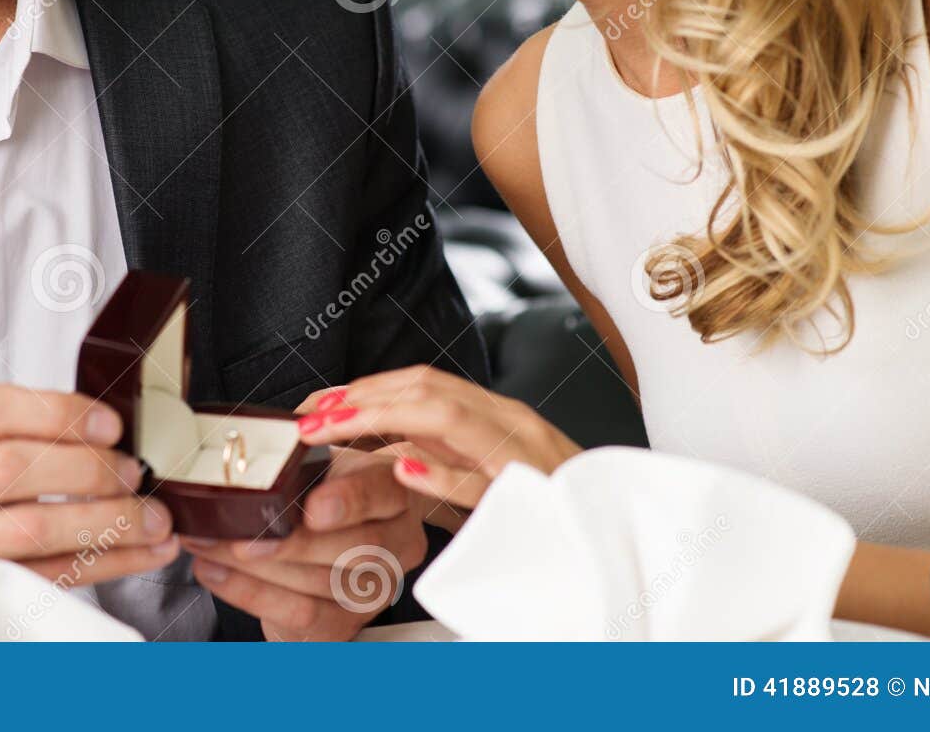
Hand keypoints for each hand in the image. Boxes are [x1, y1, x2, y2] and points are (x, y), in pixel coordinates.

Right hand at [0, 385, 179, 584]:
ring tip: (152, 517)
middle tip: (134, 472)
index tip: (109, 424)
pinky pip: (50, 575)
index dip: (57, 413)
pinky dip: (108, 564)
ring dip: (107, 522)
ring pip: (33, 529)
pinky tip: (144, 552)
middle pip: (14, 469)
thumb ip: (17, 430)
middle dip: (88, 468)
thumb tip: (109, 427)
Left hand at [184, 447, 427, 640]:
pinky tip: (215, 571)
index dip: (352, 500)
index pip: (385, 491)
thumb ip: (303, 444)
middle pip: (358, 548)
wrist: (321, 543)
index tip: (313, 507)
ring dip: (256, 568)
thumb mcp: (318, 456)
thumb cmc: (318, 488)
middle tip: (241, 535)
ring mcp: (376, 589)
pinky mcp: (345, 624)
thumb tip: (266, 432)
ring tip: (211, 545)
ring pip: (321, 584)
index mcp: (394, 488)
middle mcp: (398, 541)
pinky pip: (300, 614)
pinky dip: (249, 593)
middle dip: (292, 544)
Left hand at [297, 367, 581, 509]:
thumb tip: (376, 453)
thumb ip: (441, 460)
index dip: (363, 388)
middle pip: (426, 389)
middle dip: (361, 397)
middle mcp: (510, 424)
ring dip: (382, 418)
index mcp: (494, 416)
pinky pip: (487, 481)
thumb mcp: (486, 477)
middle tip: (308, 419)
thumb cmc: (551, 515)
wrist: (622, 546)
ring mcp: (524, 457)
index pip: (421, 383)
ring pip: (449, 419)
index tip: (313, 405)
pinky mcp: (537, 499)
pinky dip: (443, 473)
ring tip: (334, 427)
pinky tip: (404, 471)